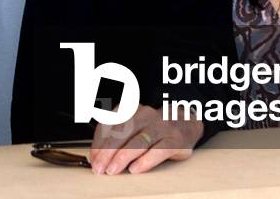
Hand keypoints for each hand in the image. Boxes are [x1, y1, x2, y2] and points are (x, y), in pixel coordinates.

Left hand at [88, 105, 202, 174]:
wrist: (185, 124)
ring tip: (112, 170)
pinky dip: (145, 161)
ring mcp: (161, 126)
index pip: (111, 124)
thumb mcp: (133, 128)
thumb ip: (115, 139)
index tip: (94, 158)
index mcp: (132, 110)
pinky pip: (159, 150)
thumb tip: (97, 157)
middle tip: (99, 167)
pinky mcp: (175, 140)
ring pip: (139, 141)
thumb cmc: (153, 129)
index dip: (99, 142)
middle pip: (123, 133)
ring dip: (123, 157)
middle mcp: (146, 115)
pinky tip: (135, 169)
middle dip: (108, 152)